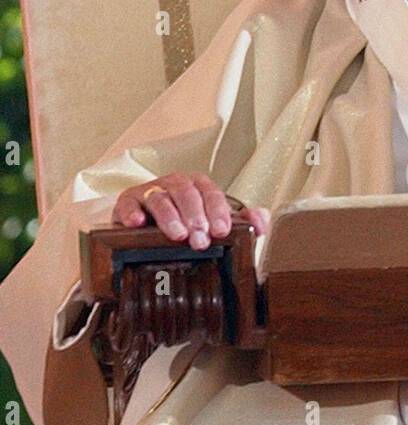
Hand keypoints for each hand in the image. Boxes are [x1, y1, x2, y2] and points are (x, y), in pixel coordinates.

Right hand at [112, 172, 269, 249]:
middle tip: (200, 239)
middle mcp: (176, 184)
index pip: (211, 193)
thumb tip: (262, 223)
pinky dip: (132, 212)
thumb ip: (241, 221)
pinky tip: (137, 223)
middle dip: (195, 217)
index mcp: (199, 186)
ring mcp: (151, 191)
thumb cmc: (185, 221)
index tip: (222, 231)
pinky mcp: (128, 202)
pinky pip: (128, 203)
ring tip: (177, 234)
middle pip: (187, 193)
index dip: (218, 211)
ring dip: (170, 216)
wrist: (147, 223)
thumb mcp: (213, 221)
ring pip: (161, 197)